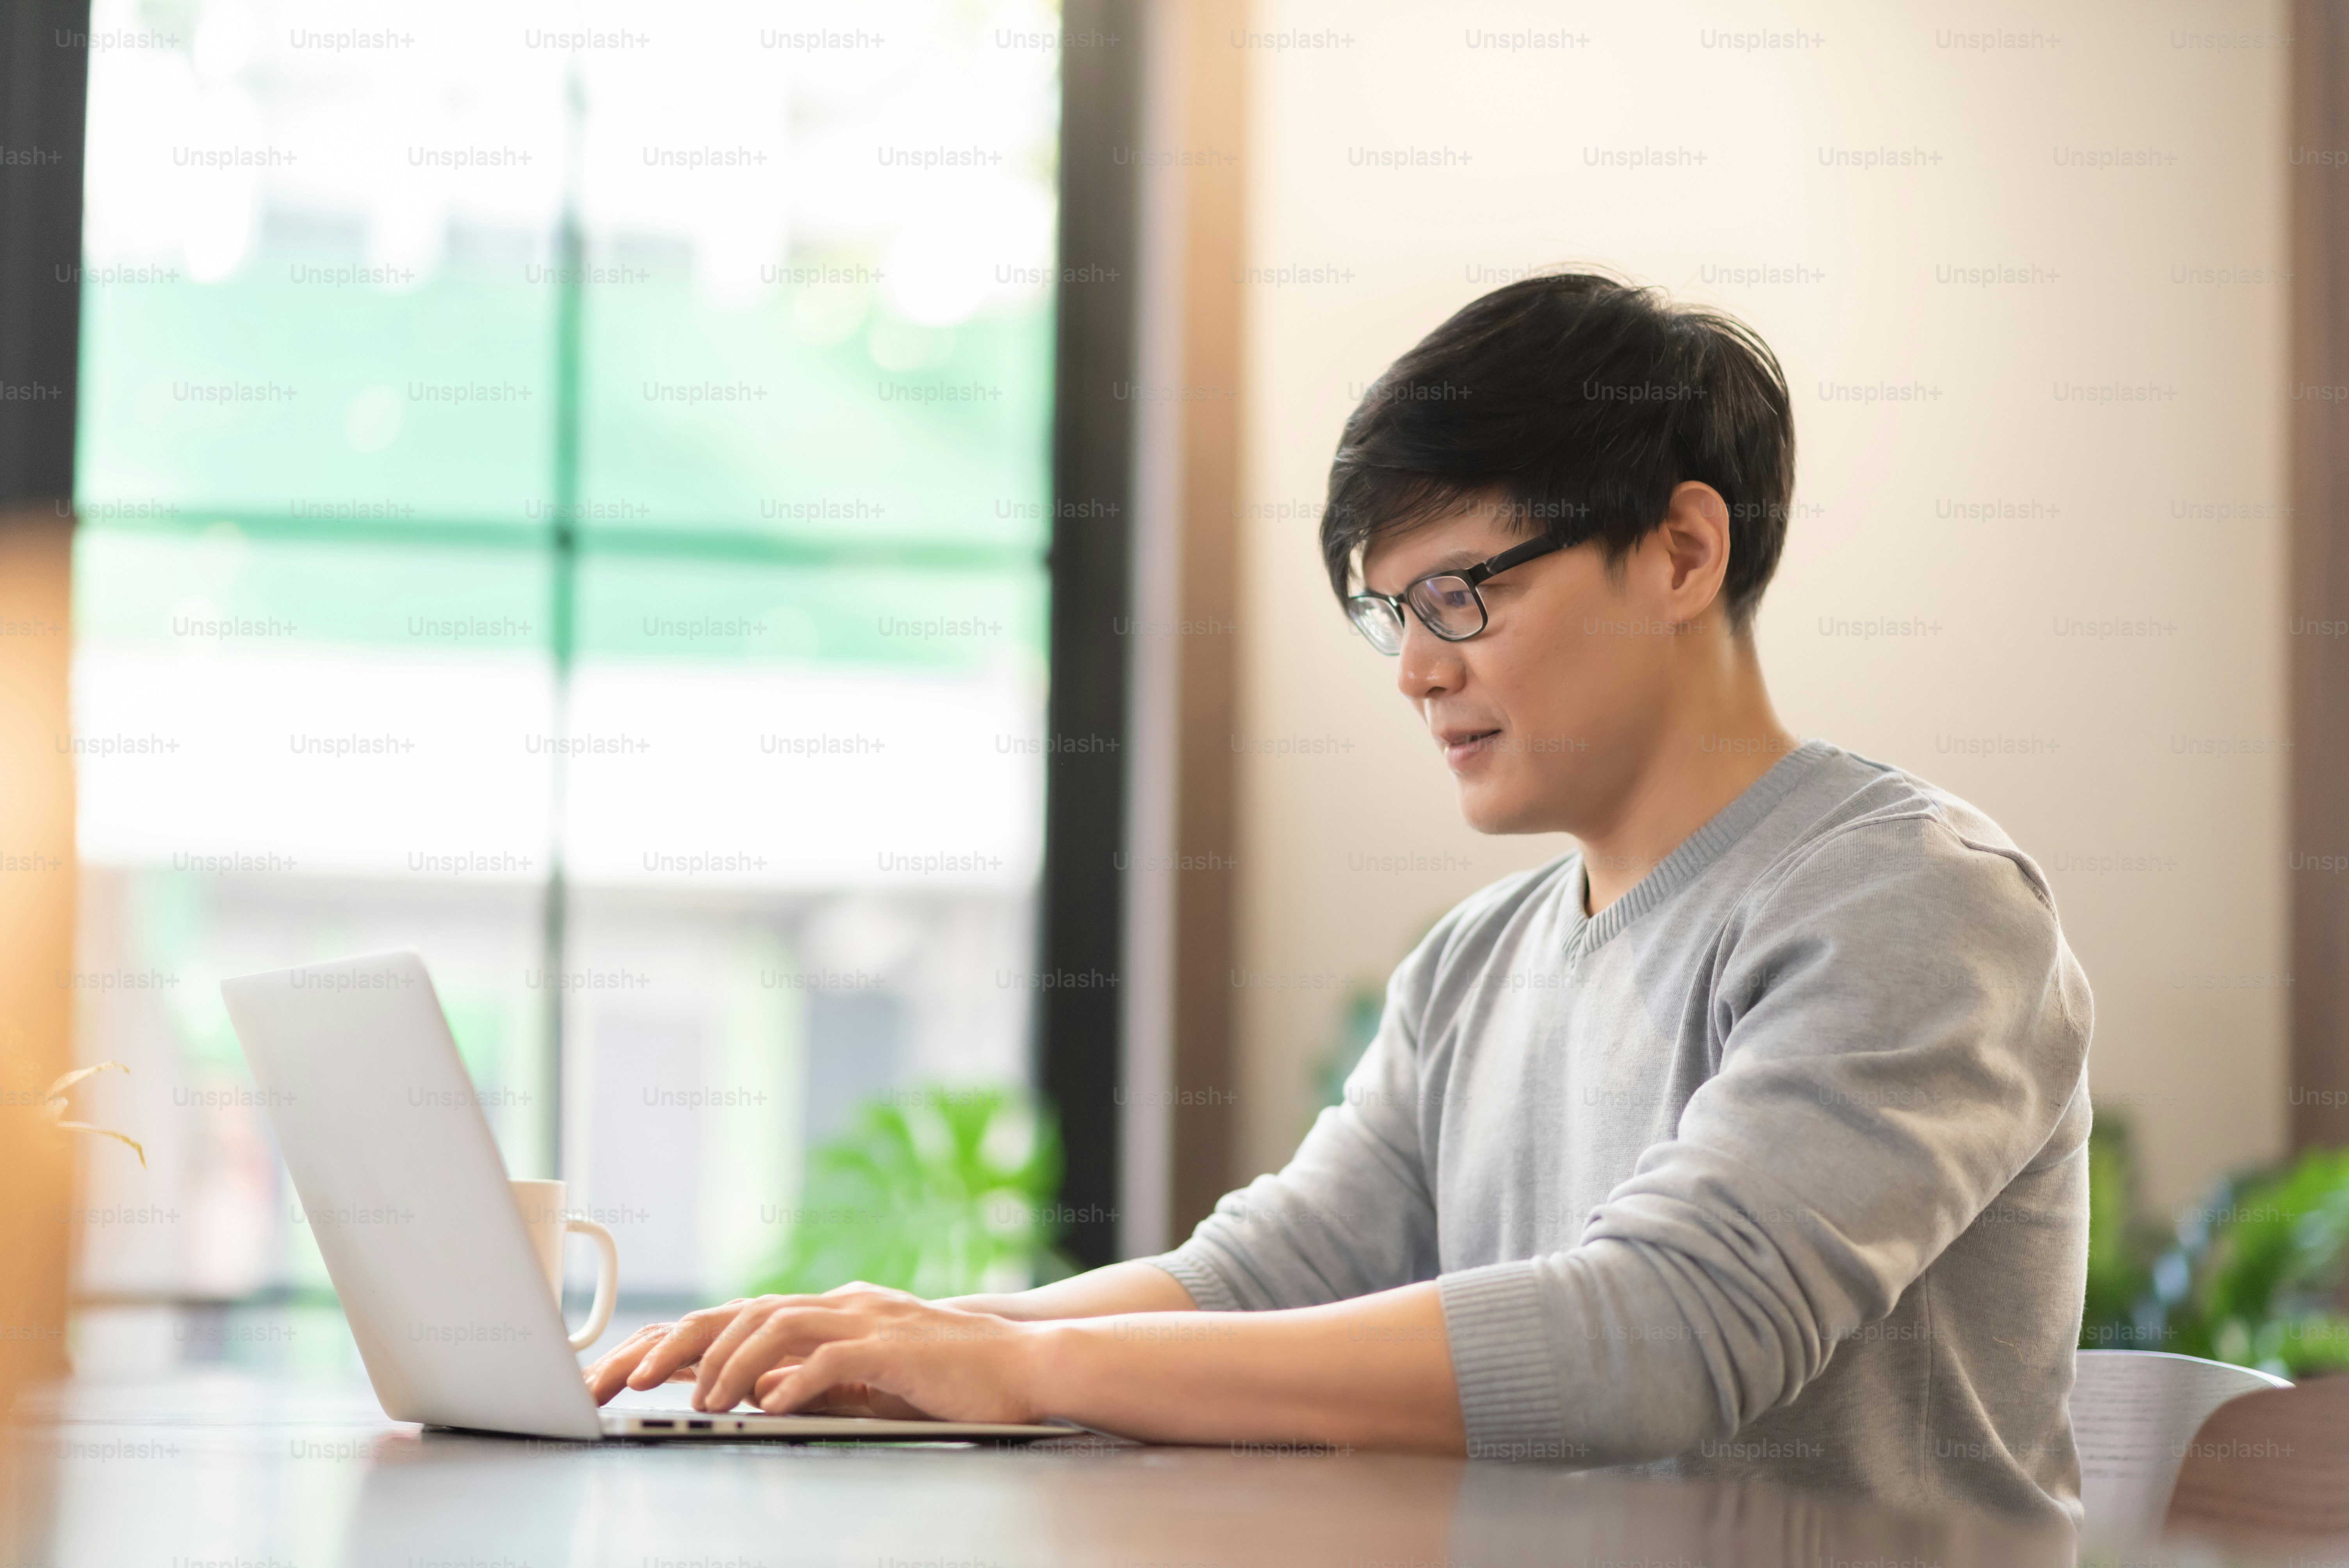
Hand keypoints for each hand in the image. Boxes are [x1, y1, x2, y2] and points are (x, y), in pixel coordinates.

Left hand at [584, 1282, 1052, 1420]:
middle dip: (674, 1345)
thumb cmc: (943, 1378)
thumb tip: (749, 1392)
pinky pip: (833, 1358)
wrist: (1022, 1365)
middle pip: (740, 1312)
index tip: (619, 1370)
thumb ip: (809, 1376)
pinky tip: (769, 1404)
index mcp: (827, 1310)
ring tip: (697, 1401)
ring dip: (728, 1364)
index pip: (733, 1317)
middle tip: (624, 1381)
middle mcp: (839, 1304)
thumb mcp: (862, 1377)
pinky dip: (796, 1379)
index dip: (672, 1341)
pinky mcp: (895, 1346)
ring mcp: (868, 1319)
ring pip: (777, 1327)